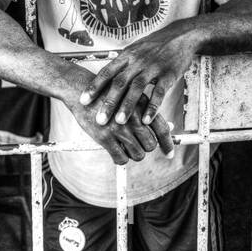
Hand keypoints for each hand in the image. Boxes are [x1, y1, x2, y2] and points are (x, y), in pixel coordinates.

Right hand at [58, 65, 174, 166]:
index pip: (162, 130)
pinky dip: (121, 159)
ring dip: (133, 154)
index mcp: (142, 106)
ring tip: (125, 146)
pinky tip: (116, 151)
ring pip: (138, 154)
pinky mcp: (105, 138)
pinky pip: (121, 159)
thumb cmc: (108, 95)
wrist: (81, 91)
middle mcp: (133, 118)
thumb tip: (170, 128)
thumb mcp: (131, 98)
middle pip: (151, 145)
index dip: (168, 144)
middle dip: (145, 147)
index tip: (169, 153)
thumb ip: (150, 113)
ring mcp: (119, 129)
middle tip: (136, 143)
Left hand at [78, 23, 197, 129]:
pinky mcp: (168, 74)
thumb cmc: (155, 45)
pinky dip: (152, 107)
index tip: (83, 101)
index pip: (107, 72)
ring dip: (128, 106)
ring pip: (137, 88)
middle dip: (108, 102)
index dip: (94, 87)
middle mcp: (138, 61)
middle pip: (120, 82)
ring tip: (119, 122)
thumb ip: (121, 63)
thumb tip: (104, 77)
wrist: (181, 36)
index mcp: (127, 55)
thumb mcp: (135, 49)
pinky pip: (159, 92)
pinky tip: (146, 120)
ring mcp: (153, 67)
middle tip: (99, 119)